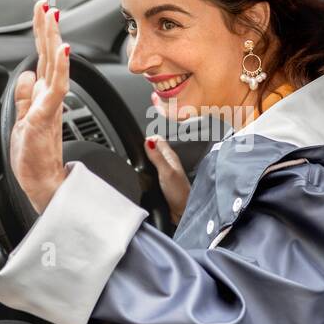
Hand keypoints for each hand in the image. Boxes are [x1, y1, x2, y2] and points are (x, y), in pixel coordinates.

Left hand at [10, 0, 68, 213]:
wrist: (44, 187)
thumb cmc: (35, 160)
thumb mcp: (21, 121)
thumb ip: (24, 98)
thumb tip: (26, 74)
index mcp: (44, 97)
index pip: (43, 59)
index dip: (42, 35)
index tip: (43, 12)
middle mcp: (50, 99)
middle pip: (50, 57)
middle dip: (48, 29)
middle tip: (47, 5)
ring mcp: (50, 108)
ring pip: (55, 67)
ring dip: (54, 41)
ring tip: (53, 19)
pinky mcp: (45, 119)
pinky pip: (56, 90)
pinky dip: (61, 70)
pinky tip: (63, 53)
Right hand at [146, 90, 190, 223]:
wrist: (184, 213)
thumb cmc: (180, 195)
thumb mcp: (167, 172)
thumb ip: (158, 157)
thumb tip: (148, 140)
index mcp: (169, 155)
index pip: (156, 137)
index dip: (149, 125)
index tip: (144, 109)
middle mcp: (168, 160)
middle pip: (154, 143)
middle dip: (147, 132)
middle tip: (140, 115)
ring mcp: (165, 169)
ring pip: (153, 153)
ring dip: (148, 146)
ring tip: (139, 135)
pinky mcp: (162, 180)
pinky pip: (152, 165)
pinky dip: (147, 160)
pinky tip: (143, 160)